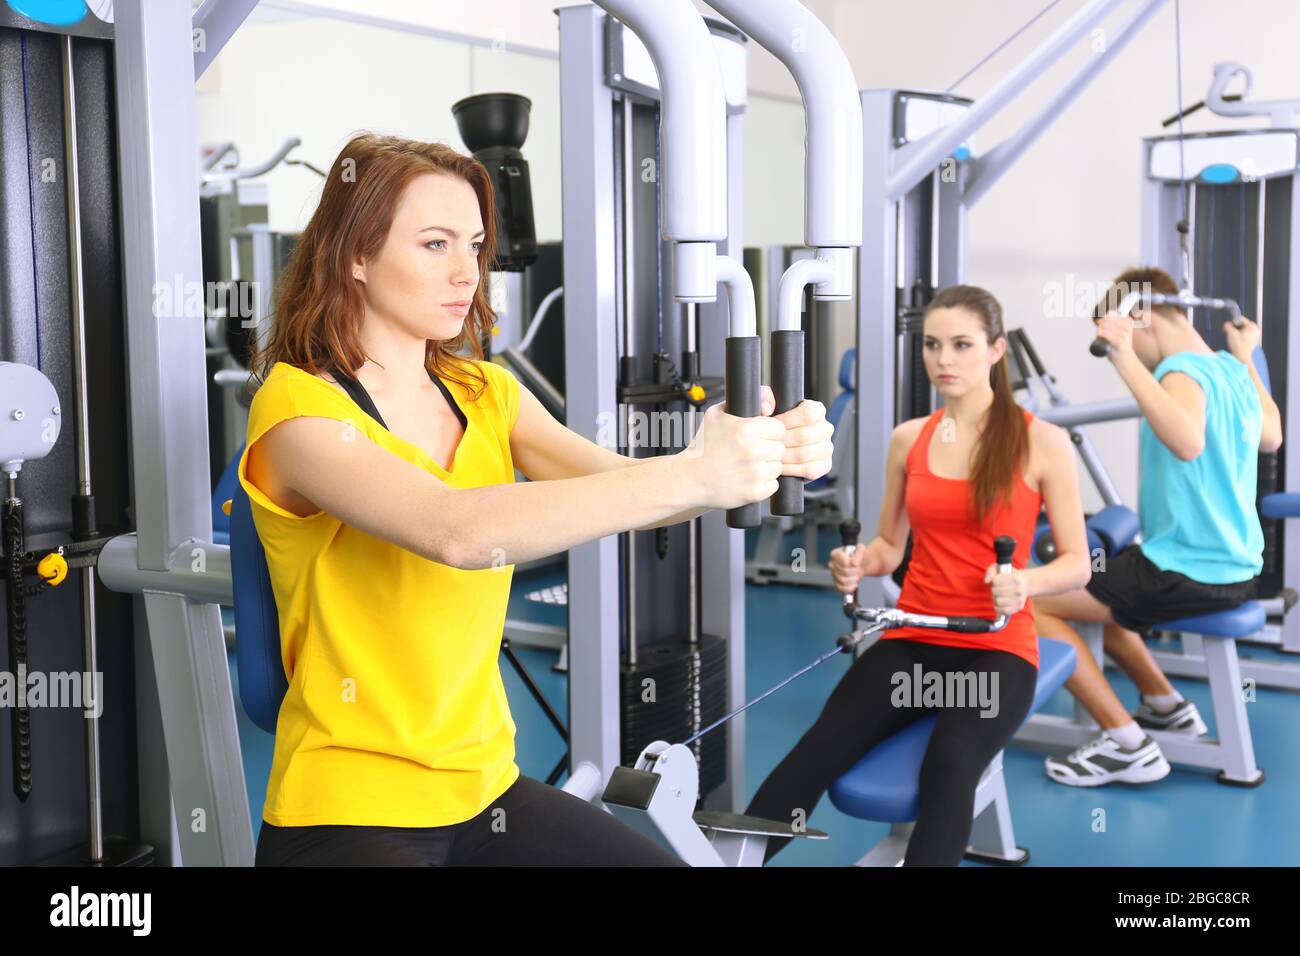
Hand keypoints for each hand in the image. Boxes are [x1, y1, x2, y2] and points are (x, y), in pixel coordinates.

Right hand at [681, 389, 785, 510]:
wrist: (689, 478)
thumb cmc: (703, 448)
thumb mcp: (716, 415)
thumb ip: (745, 401)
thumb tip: (769, 403)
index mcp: (745, 430)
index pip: (779, 428)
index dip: (769, 432)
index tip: (757, 437)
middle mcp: (752, 451)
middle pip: (780, 448)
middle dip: (768, 450)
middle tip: (750, 453)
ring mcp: (755, 473)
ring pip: (778, 467)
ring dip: (766, 467)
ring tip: (746, 466)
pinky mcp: (755, 492)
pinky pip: (773, 485)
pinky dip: (763, 484)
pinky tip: (747, 479)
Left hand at [773, 399, 833, 481]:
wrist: (778, 450)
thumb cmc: (775, 429)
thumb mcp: (768, 409)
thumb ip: (764, 398)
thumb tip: (766, 407)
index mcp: (816, 410)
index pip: (808, 414)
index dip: (787, 421)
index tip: (773, 427)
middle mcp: (825, 428)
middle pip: (804, 436)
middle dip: (782, 442)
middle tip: (769, 445)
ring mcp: (827, 447)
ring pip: (804, 454)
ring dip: (784, 457)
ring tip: (772, 456)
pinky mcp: (825, 465)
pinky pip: (809, 469)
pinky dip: (791, 469)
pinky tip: (781, 467)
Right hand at [829, 544, 866, 594]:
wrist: (859, 563)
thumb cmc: (858, 555)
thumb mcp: (861, 549)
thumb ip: (858, 554)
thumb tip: (854, 563)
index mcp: (835, 554)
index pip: (843, 562)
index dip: (852, 563)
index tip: (856, 562)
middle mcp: (832, 564)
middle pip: (845, 572)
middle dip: (855, 571)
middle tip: (859, 568)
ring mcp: (833, 574)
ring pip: (843, 581)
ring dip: (854, 579)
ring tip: (857, 575)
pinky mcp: (836, 582)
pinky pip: (841, 588)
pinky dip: (849, 588)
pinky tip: (855, 584)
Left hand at [983, 564, 1028, 615]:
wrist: (1025, 584)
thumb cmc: (1009, 575)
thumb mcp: (1000, 567)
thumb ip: (990, 571)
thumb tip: (986, 581)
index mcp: (1016, 578)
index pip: (995, 581)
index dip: (994, 580)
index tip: (998, 580)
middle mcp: (1019, 589)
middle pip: (995, 591)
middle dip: (994, 589)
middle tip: (998, 588)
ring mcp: (1019, 600)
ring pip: (997, 601)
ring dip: (995, 598)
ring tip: (999, 595)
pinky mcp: (1018, 608)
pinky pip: (1002, 610)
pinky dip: (999, 607)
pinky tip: (1000, 603)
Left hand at [1094, 310, 1135, 362]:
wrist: (1126, 361)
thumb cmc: (1119, 347)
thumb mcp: (1119, 332)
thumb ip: (1112, 323)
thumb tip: (1105, 315)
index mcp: (1128, 322)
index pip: (1111, 314)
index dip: (1104, 320)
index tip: (1104, 327)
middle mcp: (1127, 326)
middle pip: (1106, 320)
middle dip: (1100, 326)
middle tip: (1102, 335)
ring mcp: (1124, 334)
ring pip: (1104, 326)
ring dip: (1099, 332)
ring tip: (1102, 339)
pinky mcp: (1119, 341)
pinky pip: (1104, 333)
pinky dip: (1100, 336)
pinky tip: (1101, 340)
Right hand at [1223, 316, 1259, 361]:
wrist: (1242, 357)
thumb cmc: (1238, 345)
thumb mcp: (1230, 333)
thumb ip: (1227, 325)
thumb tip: (1226, 324)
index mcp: (1252, 326)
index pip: (1240, 319)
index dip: (1232, 323)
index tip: (1228, 328)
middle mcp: (1255, 329)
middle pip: (1242, 325)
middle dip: (1235, 328)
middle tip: (1230, 334)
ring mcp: (1255, 336)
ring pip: (1242, 330)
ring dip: (1237, 333)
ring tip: (1233, 339)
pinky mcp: (1253, 341)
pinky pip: (1245, 336)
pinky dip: (1240, 337)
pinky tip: (1237, 342)